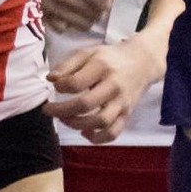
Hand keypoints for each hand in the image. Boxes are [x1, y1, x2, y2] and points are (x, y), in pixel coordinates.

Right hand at [34, 0, 112, 33]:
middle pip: (95, 13)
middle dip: (100, 9)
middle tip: (100, 4)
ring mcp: (53, 7)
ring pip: (82, 24)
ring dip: (88, 18)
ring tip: (88, 12)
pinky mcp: (42, 14)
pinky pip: (63, 28)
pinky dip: (69, 24)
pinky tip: (69, 15)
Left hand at [43, 39, 163, 144]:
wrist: (142, 62)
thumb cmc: (110, 58)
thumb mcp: (88, 53)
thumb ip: (68, 65)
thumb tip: (50, 79)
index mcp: (102, 67)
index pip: (77, 82)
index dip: (61, 87)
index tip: (54, 86)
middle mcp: (114, 86)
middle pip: (86, 104)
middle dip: (62, 111)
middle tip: (48, 110)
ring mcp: (122, 102)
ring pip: (100, 122)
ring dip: (77, 125)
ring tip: (64, 119)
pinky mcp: (127, 114)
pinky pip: (113, 133)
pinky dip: (97, 138)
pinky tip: (85, 132)